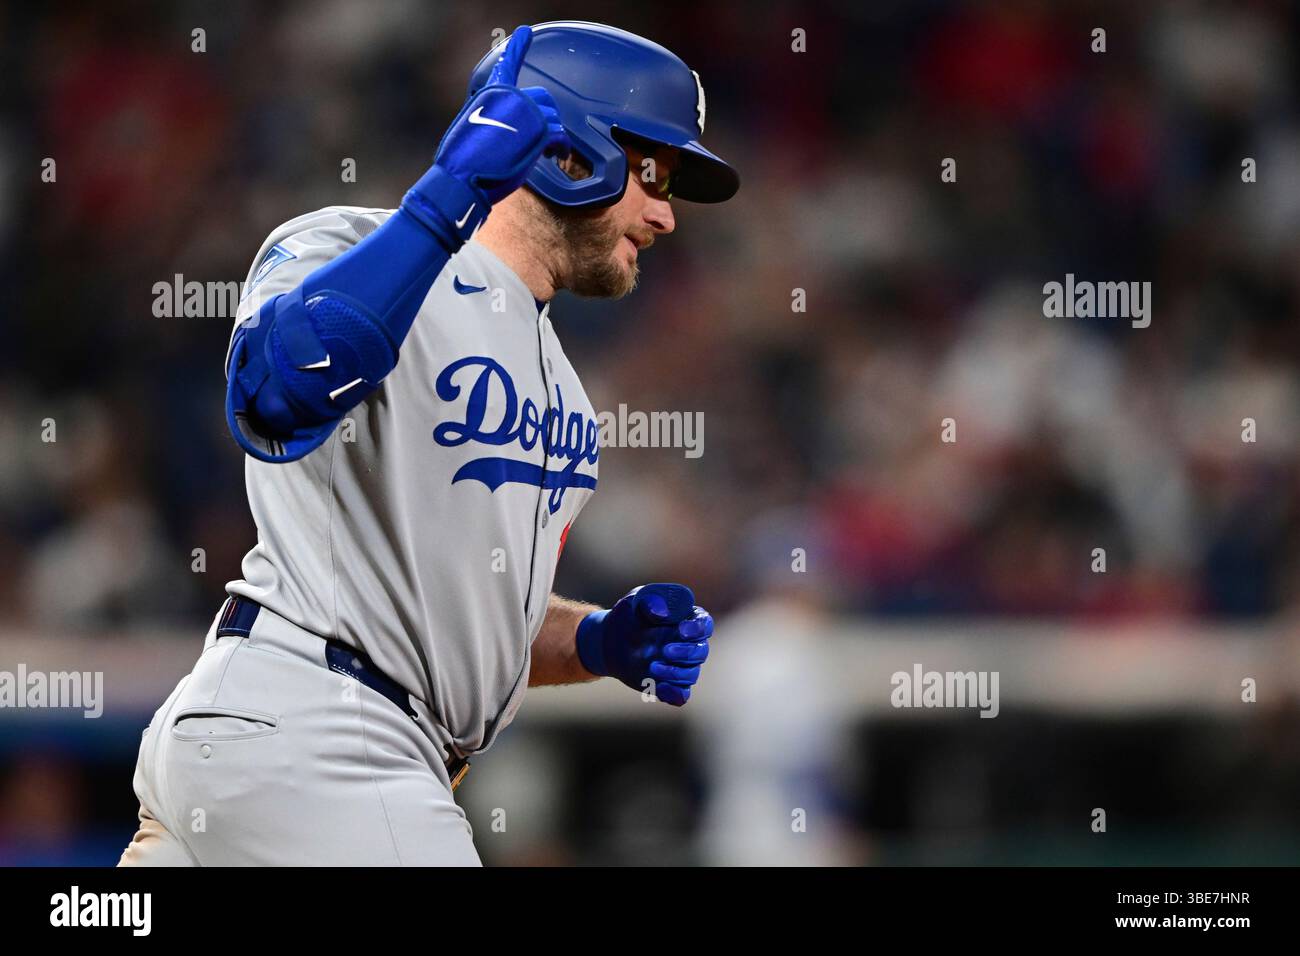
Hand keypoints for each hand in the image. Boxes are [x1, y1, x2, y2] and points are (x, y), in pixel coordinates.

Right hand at [434, 25, 570, 206]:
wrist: (463, 176)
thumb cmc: (466, 162)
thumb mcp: (475, 128)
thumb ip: (496, 118)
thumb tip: (510, 129)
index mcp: (491, 93)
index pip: (507, 65)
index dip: (518, 48)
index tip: (526, 32)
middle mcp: (510, 96)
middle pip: (543, 100)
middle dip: (546, 119)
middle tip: (542, 140)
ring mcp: (527, 112)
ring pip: (553, 119)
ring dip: (554, 137)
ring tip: (547, 153)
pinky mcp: (540, 131)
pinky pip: (561, 135)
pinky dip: (562, 147)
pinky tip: (557, 155)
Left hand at [575, 584, 713, 705]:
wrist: (609, 641)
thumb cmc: (628, 616)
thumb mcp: (635, 601)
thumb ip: (650, 601)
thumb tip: (662, 614)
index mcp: (686, 620)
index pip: (704, 624)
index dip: (698, 629)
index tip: (682, 630)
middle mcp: (688, 644)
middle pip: (701, 651)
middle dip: (686, 653)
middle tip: (665, 651)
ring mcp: (679, 665)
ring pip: (691, 674)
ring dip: (676, 673)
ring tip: (652, 667)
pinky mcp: (668, 683)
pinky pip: (681, 695)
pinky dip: (675, 694)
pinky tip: (660, 688)